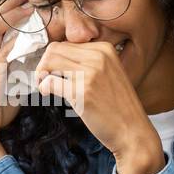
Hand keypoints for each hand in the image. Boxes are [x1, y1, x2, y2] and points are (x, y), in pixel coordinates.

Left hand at [33, 41, 164, 173]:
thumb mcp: (109, 74)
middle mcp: (98, 56)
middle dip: (44, 64)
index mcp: (105, 49)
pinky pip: (50, 81)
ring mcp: (91, 73)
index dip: (54, 57)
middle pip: (54, 49)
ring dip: (41, 74)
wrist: (132, 131)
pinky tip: (47, 94)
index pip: (66, 43)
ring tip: (45, 86)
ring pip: (49, 61)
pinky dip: (43, 87)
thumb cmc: (118, 107)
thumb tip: (56, 58)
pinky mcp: (82, 91)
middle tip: (44, 79)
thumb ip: (88, 62)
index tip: (52, 71)